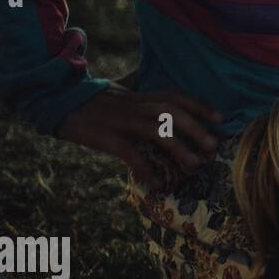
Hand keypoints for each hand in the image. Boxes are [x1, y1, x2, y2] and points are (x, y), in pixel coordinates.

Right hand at [54, 82, 222, 190]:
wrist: (57, 102)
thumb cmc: (94, 102)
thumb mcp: (122, 95)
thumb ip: (143, 98)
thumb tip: (164, 107)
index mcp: (141, 96)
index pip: (176, 96)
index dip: (200, 106)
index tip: (221, 118)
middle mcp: (135, 106)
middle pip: (172, 112)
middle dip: (196, 128)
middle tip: (214, 146)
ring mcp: (121, 121)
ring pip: (156, 131)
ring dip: (179, 148)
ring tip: (195, 166)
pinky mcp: (106, 137)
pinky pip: (130, 154)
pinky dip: (145, 168)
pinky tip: (156, 184)